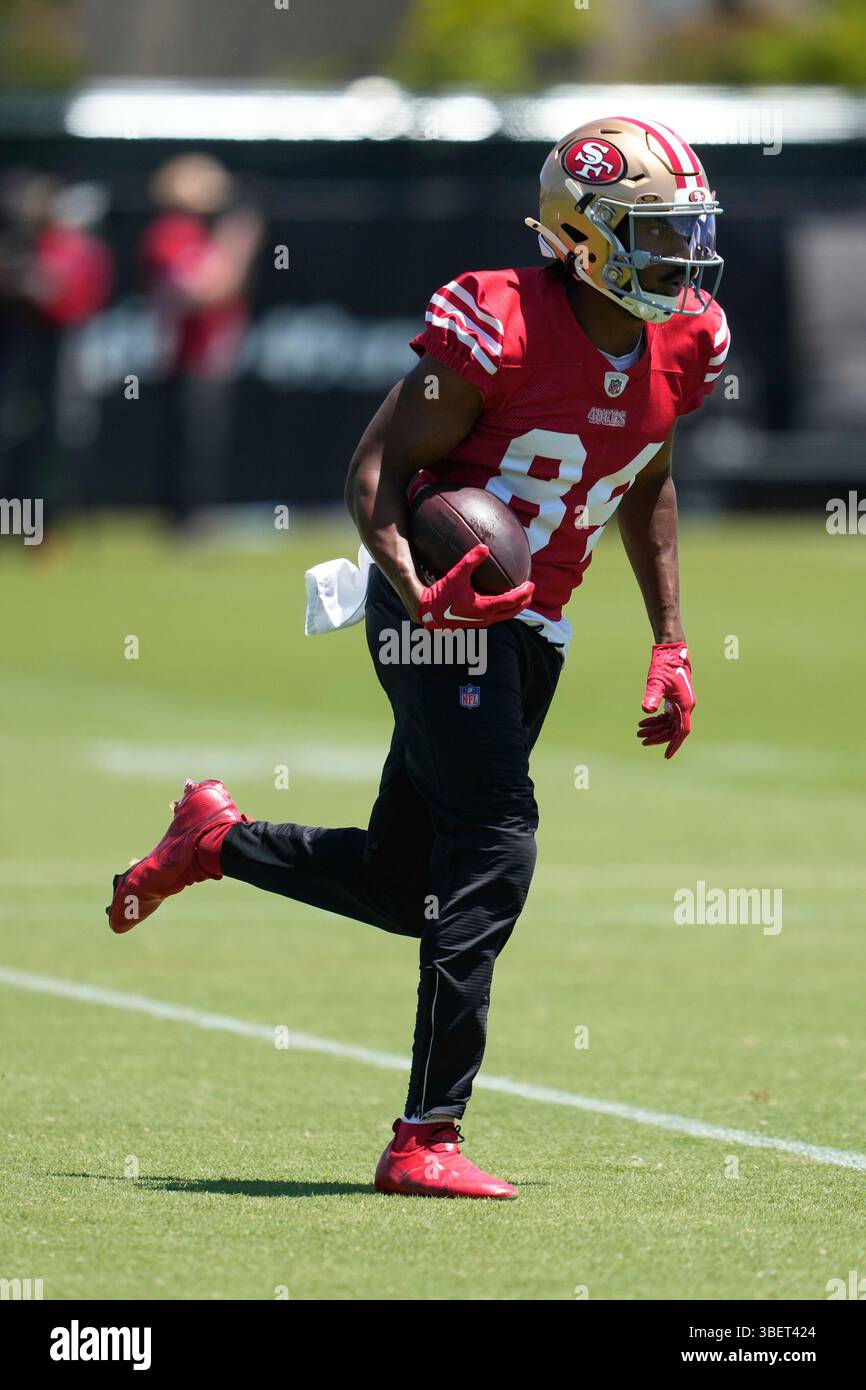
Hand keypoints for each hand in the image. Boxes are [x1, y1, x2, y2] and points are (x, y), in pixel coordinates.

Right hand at [418, 544, 533, 628]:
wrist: (426, 613)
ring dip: (514, 607)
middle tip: (531, 591)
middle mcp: (485, 618)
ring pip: (504, 616)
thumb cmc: (440, 596)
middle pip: (512, 612)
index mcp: (484, 608)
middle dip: (524, 602)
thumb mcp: (455, 575)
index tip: (531, 584)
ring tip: (520, 596)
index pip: (511, 601)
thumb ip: (470, 561)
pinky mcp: (474, 622)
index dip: (524, 593)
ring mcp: (480, 622)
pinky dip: (503, 608)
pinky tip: (500, 599)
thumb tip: (484, 547)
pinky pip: (495, 616)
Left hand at [637, 642, 694, 758]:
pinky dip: (656, 720)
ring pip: (669, 723)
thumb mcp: (656, 682)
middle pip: (673, 729)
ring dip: (655, 728)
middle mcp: (685, 706)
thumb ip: (652, 696)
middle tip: (641, 740)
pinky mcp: (675, 699)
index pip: (682, 731)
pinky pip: (667, 716)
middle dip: (658, 736)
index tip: (666, 756)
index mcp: (685, 705)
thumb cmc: (665, 666)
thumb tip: (646, 710)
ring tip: (639, 732)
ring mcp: (680, 703)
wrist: (670, 652)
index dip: (674, 744)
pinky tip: (644, 721)